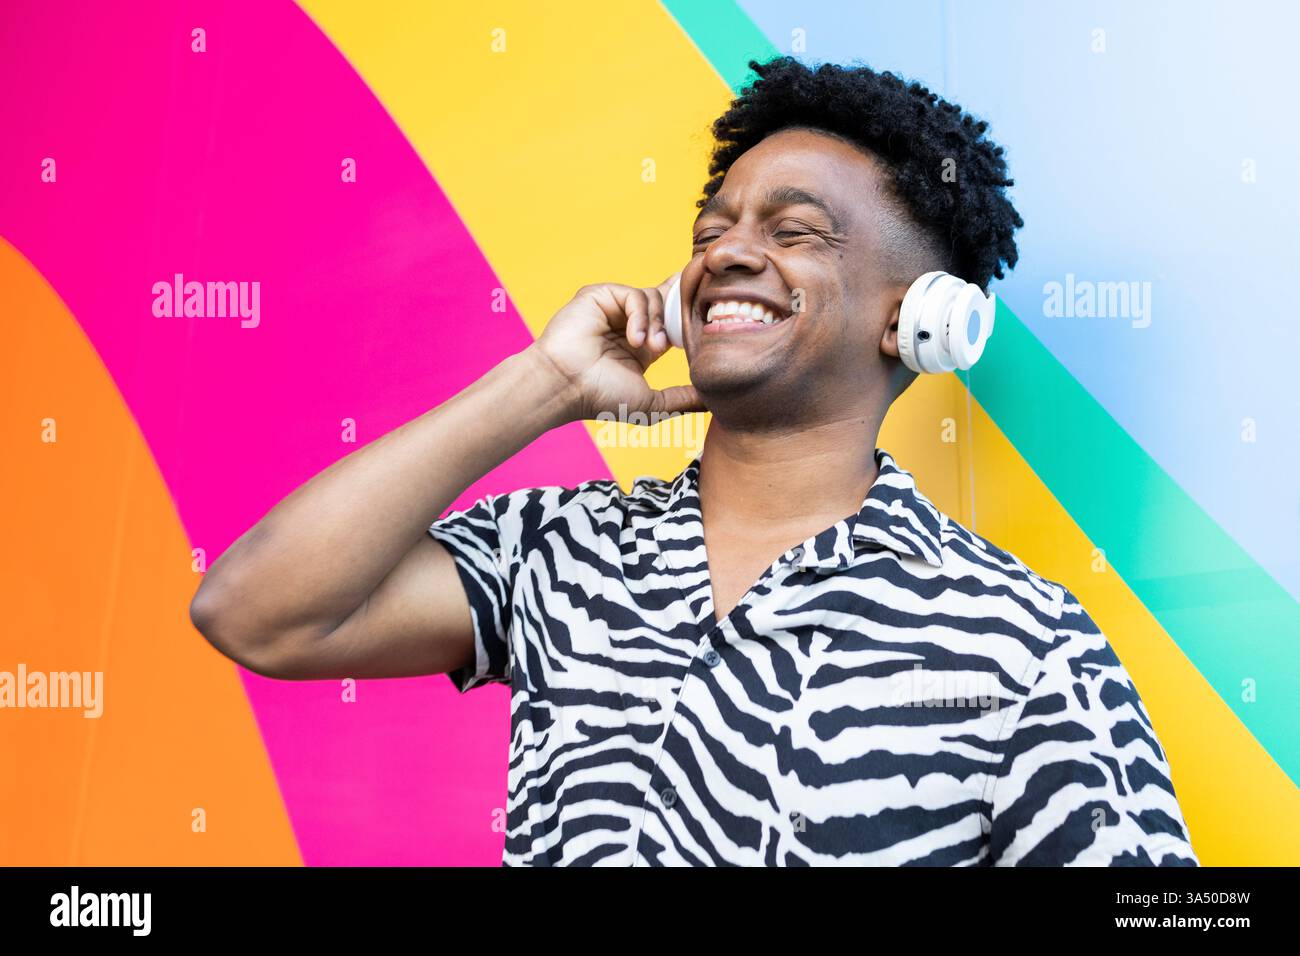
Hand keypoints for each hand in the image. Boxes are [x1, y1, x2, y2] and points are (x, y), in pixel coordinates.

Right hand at [526, 272, 705, 421]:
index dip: (689, 319)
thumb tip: (714, 401)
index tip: (705, 325)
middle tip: (669, 345)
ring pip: (655, 298)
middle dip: (677, 319)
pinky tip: (633, 338)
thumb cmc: (600, 400)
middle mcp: (630, 324)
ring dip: (657, 323)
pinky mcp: (601, 295)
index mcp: (643, 346)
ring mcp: (614, 308)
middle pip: (668, 303)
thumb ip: (683, 399)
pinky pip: (634, 294)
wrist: (566, 386)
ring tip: (648, 348)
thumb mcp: (653, 404)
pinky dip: (640, 315)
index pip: (673, 321)